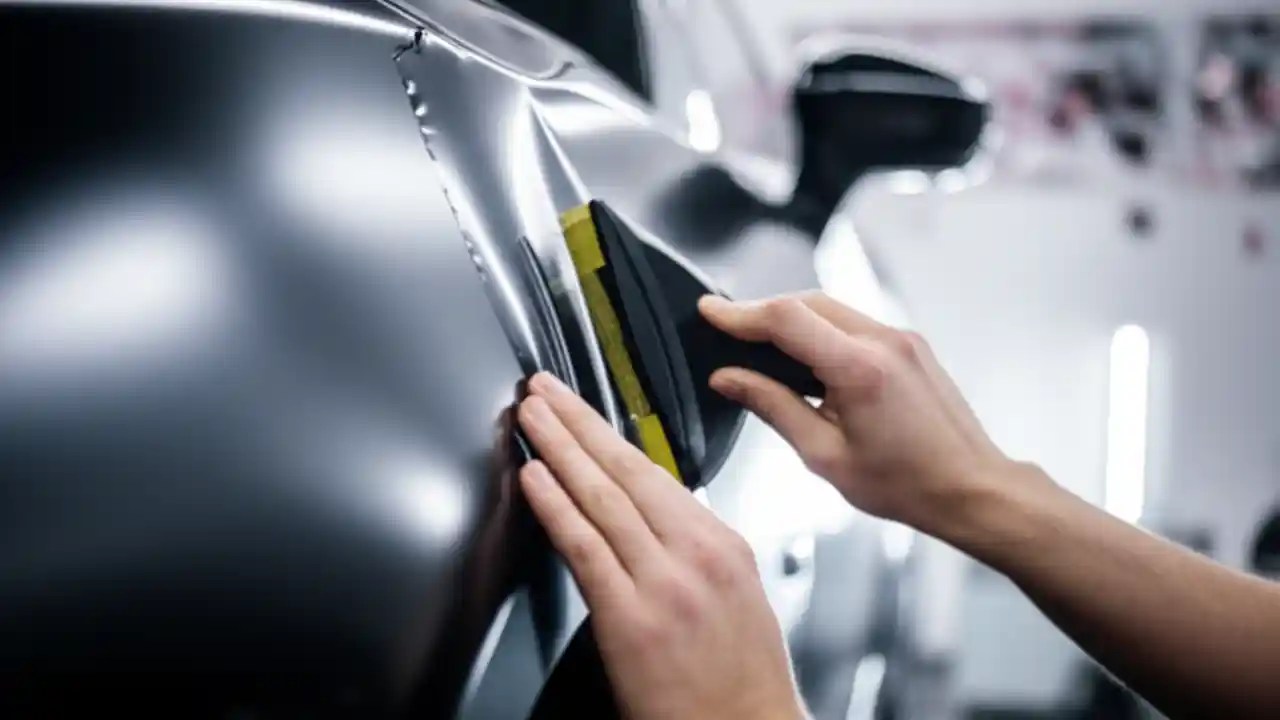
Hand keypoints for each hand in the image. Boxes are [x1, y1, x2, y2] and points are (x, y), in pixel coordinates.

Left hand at [517, 372, 804, 719]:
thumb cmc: (741, 676)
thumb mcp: (737, 593)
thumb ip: (693, 547)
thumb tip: (650, 511)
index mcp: (722, 544)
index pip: (656, 472)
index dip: (610, 433)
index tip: (582, 408)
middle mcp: (695, 555)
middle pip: (627, 470)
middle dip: (579, 421)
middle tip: (545, 387)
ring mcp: (663, 584)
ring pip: (602, 498)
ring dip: (560, 448)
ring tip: (531, 415)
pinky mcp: (631, 618)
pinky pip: (585, 548)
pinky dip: (557, 506)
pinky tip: (535, 478)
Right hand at [699, 292, 1015, 537]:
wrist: (971, 488)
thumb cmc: (906, 484)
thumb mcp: (824, 455)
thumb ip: (773, 407)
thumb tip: (728, 379)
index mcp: (860, 369)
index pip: (786, 318)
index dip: (740, 312)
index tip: (709, 311)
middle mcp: (884, 341)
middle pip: (807, 302)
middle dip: (761, 311)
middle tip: (726, 329)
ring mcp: (901, 338)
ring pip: (831, 307)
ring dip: (791, 317)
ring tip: (758, 343)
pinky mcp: (909, 344)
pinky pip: (853, 322)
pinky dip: (820, 328)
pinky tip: (802, 354)